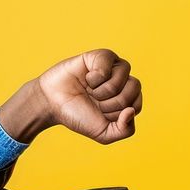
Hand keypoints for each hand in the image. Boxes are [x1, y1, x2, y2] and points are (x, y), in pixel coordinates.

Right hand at [0, 50, 142, 144]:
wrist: (53, 104)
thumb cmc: (79, 116)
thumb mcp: (104, 134)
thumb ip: (125, 130)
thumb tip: (131, 110)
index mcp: (128, 98)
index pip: (136, 105)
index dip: (117, 113)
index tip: (101, 114)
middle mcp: (124, 81)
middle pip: (134, 88)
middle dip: (111, 102)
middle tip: (94, 101)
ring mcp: (113, 67)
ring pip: (124, 75)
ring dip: (103, 89)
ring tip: (90, 90)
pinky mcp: (101, 56)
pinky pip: (108, 63)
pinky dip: (95, 76)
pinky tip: (87, 78)